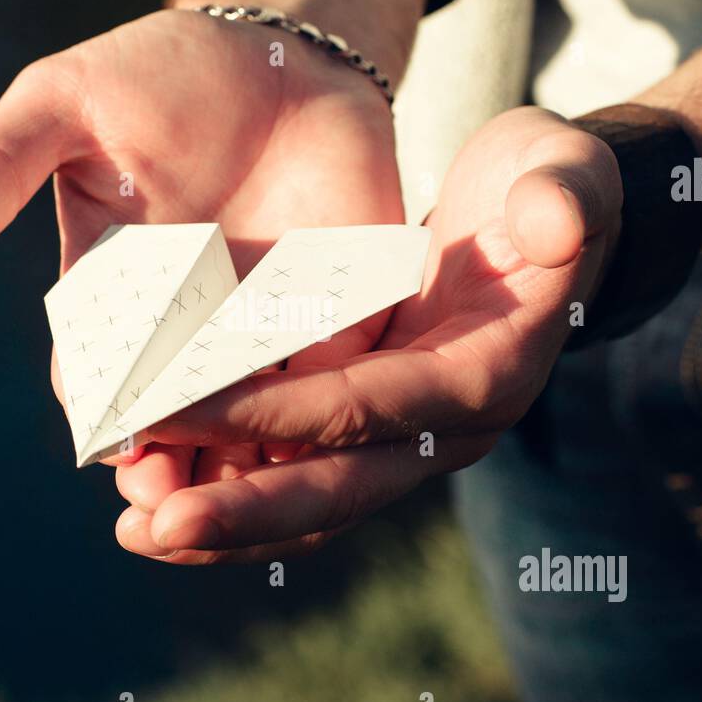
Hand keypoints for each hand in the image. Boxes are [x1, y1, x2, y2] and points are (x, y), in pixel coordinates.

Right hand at [0, 8, 405, 461]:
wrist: (282, 54)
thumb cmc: (160, 76)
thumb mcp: (64, 105)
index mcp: (116, 299)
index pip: (101, 374)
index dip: (104, 413)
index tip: (113, 444)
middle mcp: (188, 330)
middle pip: (176, 418)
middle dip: (171, 462)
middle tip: (167, 502)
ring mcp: (264, 329)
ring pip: (253, 420)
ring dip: (242, 465)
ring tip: (241, 499)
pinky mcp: (338, 316)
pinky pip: (331, 381)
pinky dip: (324, 418)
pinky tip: (322, 449)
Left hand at [112, 106, 623, 562]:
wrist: (539, 218)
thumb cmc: (548, 187)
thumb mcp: (566, 172)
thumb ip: (565, 193)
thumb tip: (555, 220)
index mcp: (482, 376)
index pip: (366, 405)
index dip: (276, 416)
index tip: (180, 414)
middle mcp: (442, 426)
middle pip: (335, 485)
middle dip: (241, 512)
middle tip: (150, 529)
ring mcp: (404, 433)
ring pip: (313, 499)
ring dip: (229, 521)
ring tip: (136, 530)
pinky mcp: (370, 421)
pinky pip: (301, 469)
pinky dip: (239, 484)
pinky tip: (166, 486)